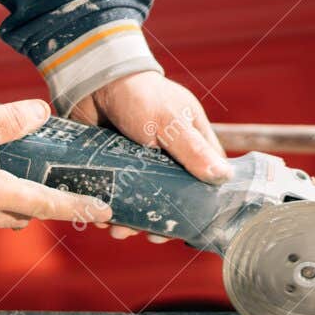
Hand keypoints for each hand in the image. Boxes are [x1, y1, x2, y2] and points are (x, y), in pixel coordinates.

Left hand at [72, 71, 227, 241]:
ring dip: (131, 217)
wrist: (91, 80)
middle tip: (149, 235)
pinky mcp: (113, 162)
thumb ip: (192, 149)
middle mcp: (168, 152)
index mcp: (191, 139)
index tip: (186, 226)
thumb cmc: (137, 94)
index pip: (206, 176)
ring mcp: (139, 158)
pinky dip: (109, 205)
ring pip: (140, 197)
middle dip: (158, 218)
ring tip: (118, 230)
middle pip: (171, 194)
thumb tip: (223, 177)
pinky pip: (115, 190)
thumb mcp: (168, 122)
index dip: (200, 203)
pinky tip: (101, 216)